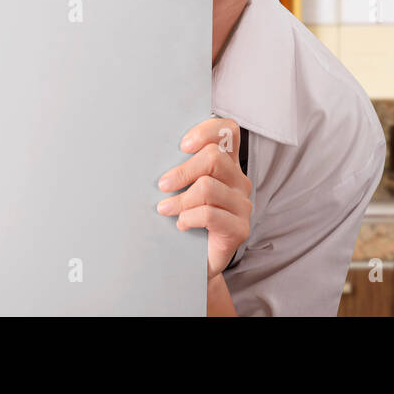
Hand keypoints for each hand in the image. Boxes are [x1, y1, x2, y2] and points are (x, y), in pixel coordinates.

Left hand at [157, 117, 252, 279]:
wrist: (194, 263)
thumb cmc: (185, 219)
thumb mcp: (182, 188)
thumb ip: (179, 168)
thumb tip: (150, 152)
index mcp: (227, 164)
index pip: (228, 131)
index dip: (207, 130)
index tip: (183, 145)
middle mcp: (239, 181)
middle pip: (214, 157)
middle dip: (183, 170)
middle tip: (163, 185)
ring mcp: (242, 205)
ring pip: (208, 187)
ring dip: (180, 199)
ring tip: (165, 209)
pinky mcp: (240, 228)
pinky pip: (210, 214)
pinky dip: (188, 218)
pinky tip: (180, 224)